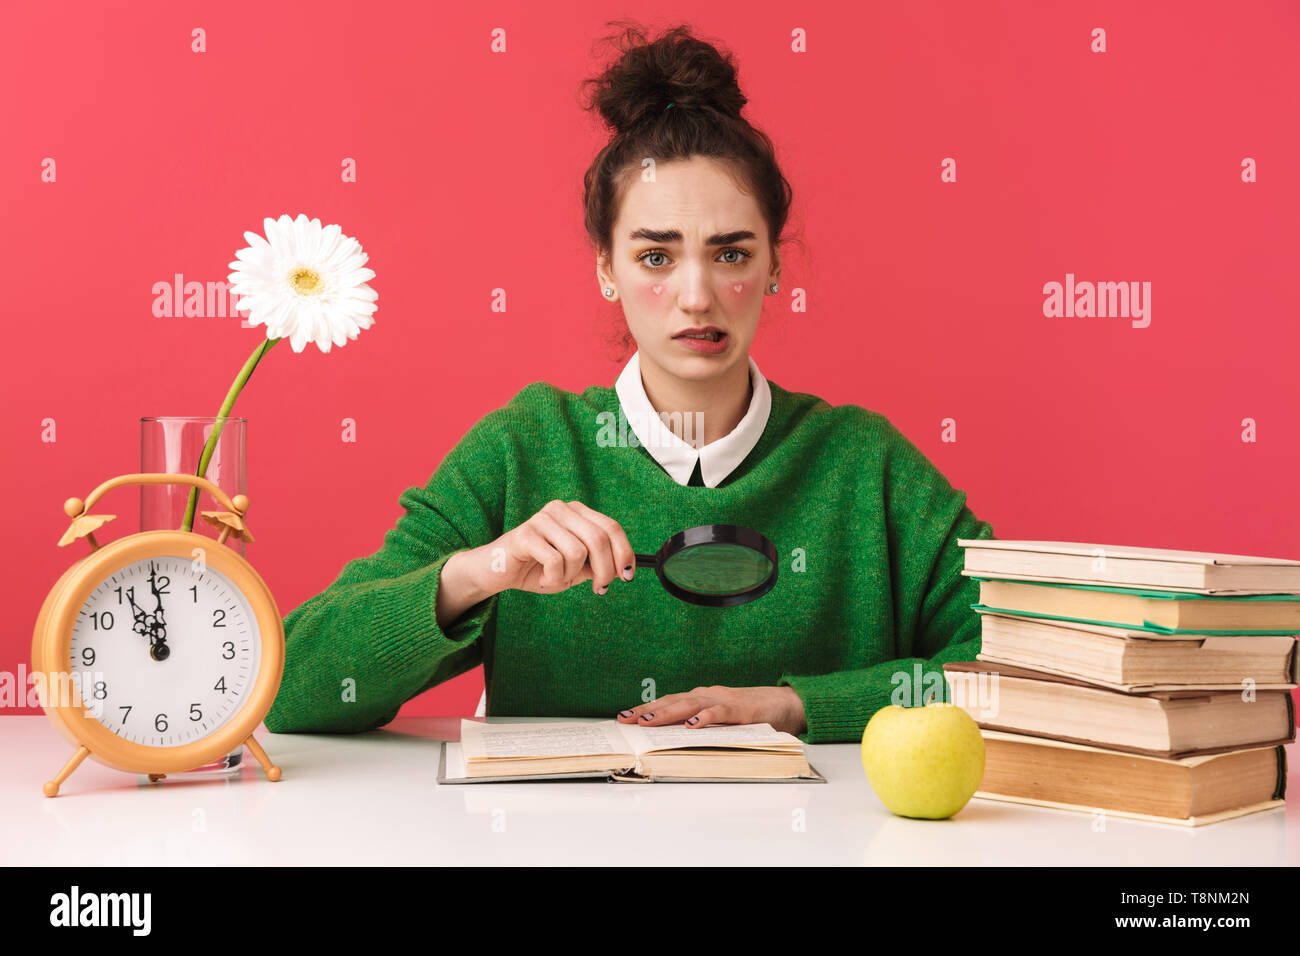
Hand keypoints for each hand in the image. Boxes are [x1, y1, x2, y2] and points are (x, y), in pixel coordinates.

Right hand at [473, 499, 636, 595]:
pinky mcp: (525, 534)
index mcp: (576, 512)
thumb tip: (622, 569)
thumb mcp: (575, 570)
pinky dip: (553, 578)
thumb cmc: (537, 569)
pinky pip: (555, 560)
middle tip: (599, 589)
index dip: (625, 553)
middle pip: (599, 538)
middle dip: (605, 570)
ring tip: (555, 578)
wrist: (496, 572)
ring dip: (570, 576)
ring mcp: (542, 519)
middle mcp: (561, 509)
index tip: (627, 576)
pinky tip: (542, 577)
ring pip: (578, 552)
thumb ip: (596, 565)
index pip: (611, 527)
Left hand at [616, 685, 807, 736]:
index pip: (669, 703)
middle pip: (673, 702)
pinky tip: (692, 724)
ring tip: (648, 722)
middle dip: (648, 711)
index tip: (624, 717)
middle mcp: (708, 696)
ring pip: (690, 705)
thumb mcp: (722, 721)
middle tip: (626, 719)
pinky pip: (719, 712)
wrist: (786, 703)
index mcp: (702, 699)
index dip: (646, 709)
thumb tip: (674, 740)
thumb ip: (702, 726)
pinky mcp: (741, 710)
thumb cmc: (752, 714)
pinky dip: (704, 717)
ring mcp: (723, 700)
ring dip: (667, 713)